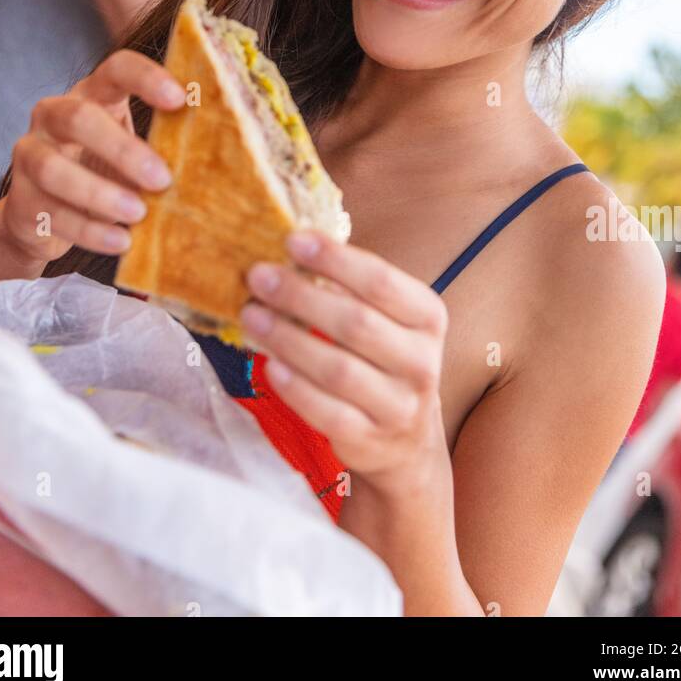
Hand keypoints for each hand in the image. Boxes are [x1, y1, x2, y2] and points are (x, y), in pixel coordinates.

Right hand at [0, 49, 183, 266]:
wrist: (45, 217)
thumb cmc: (104, 172)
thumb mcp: (132, 151)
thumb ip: (162, 145)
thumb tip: (222, 155)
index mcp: (91, 94)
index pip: (114, 69)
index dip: (145, 78)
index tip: (180, 99)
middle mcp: (52, 116)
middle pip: (78, 117)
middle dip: (122, 149)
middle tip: (162, 179)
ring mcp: (29, 155)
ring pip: (53, 169)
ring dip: (100, 194)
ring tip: (138, 215)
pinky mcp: (19, 200)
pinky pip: (51, 213)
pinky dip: (90, 230)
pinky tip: (121, 241)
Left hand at [239, 231, 449, 494]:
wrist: (406, 438)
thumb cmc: (383, 358)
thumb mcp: (386, 318)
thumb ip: (351, 286)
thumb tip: (293, 248)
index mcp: (428, 317)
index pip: (380, 281)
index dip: (334, 258)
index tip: (292, 240)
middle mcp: (422, 361)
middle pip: (356, 322)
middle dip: (300, 296)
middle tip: (258, 276)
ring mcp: (399, 406)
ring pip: (338, 370)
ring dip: (288, 338)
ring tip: (252, 315)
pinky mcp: (371, 440)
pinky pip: (327, 412)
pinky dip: (295, 387)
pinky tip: (269, 364)